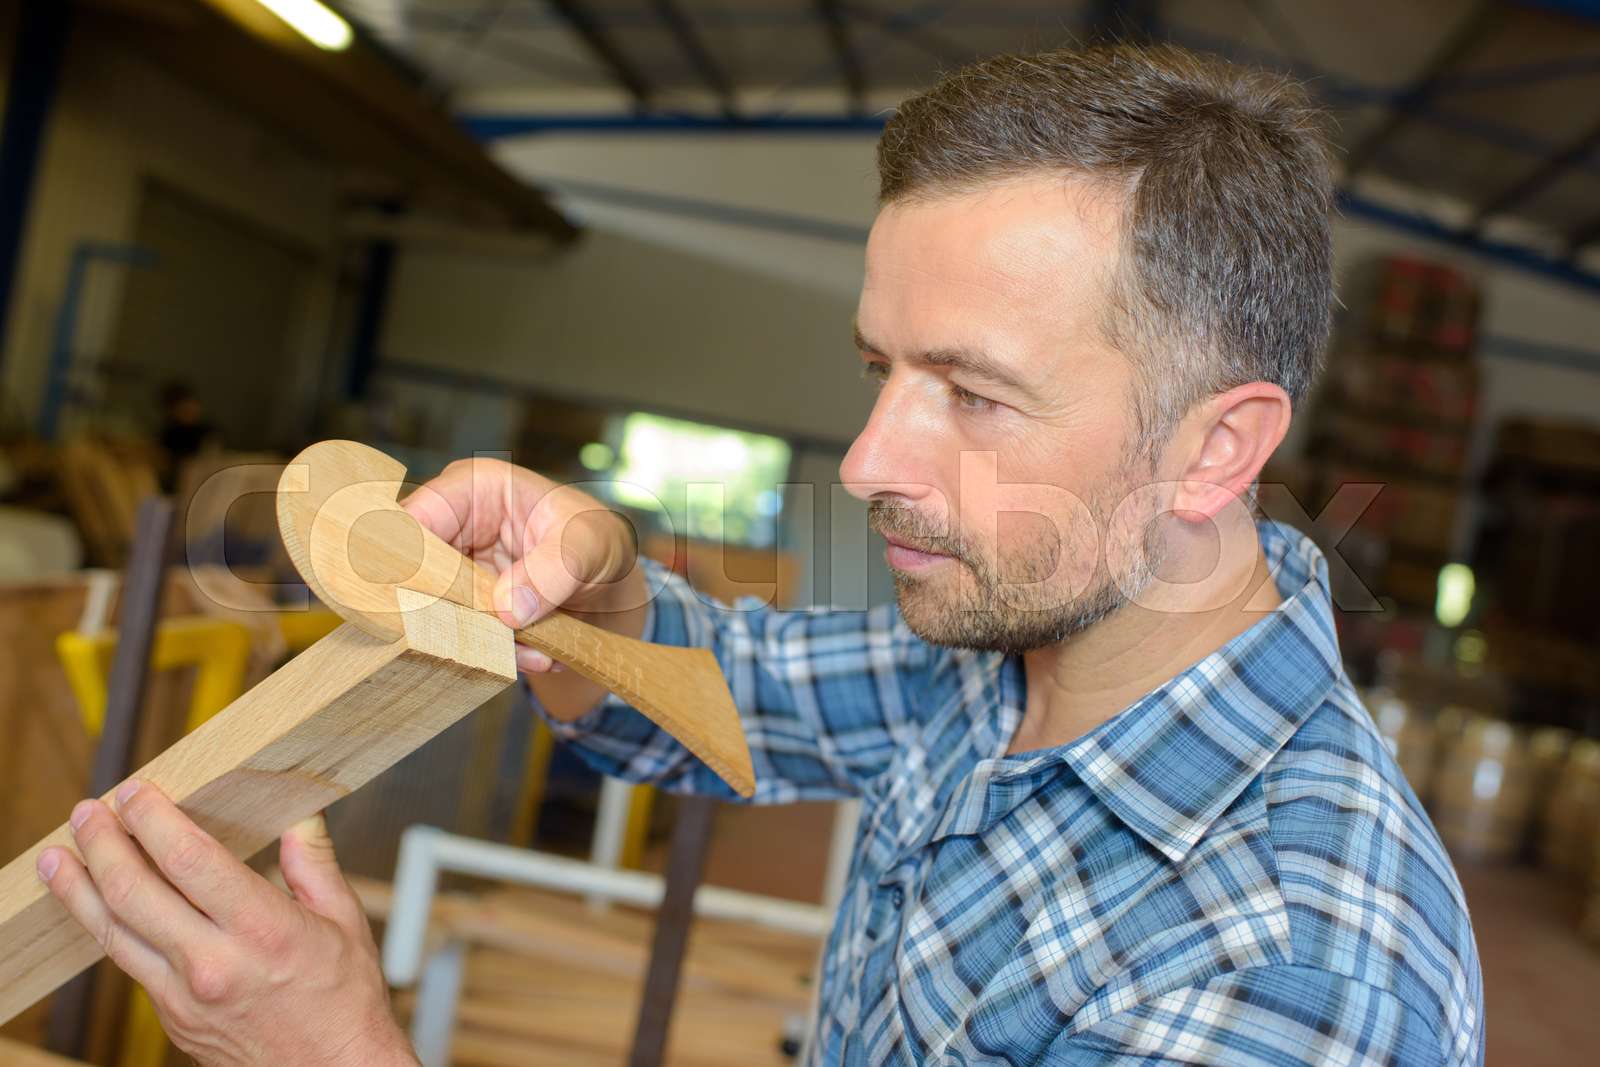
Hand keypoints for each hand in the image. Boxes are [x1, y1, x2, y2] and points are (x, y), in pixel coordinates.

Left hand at [37, 781, 416, 1066]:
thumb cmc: (344, 1002)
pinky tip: (93, 905)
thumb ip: (314, 864)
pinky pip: (127, 963)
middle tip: (88, 812)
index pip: (190, 860)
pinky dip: (103, 926)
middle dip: (103, 844)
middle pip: (135, 892)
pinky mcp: (172, 1018)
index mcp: (265, 930)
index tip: (136, 792)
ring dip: (78, 889)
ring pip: (113, 932)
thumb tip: (299, 818)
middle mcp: (216, 963)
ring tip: (56, 857)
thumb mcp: (345, 921)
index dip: (154, 820)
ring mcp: (186, 996)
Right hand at [401, 457, 643, 674]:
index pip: (415, 518)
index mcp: (473, 488)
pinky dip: (496, 653)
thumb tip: (506, 610)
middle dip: (445, 612)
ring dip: (478, 640)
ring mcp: (455, 568)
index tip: (430, 605)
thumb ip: (552, 572)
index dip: (408, 560)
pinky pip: (461, 635)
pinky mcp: (465, 604)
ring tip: (532, 649)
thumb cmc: (595, 540)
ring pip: (433, 611)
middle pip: (412, 571)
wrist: (609, 579)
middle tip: (487, 639)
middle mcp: (453, 525)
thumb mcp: (588, 548)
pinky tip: (537, 654)